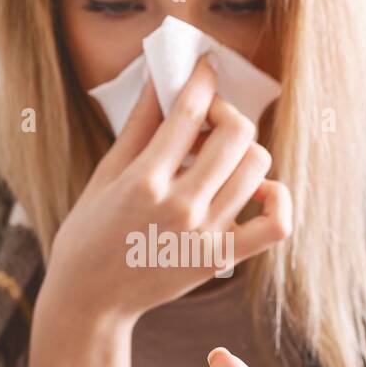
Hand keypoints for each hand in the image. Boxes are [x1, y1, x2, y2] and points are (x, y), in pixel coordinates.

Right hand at [40, 57, 291, 328]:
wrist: (91, 299)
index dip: (203, 78)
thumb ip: (140, 124)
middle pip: (236, 134)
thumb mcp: (106, 173)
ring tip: (220, 156)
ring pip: (257, 167)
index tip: (205, 67)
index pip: (191, 110)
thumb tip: (161, 75)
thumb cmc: (89, 234)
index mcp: (144, 181)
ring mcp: (205, 235)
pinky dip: (275, 197)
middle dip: (225, 113)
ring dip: (244, 149)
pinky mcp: (222, 258)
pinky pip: (275, 222)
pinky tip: (254, 188)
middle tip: (208, 121)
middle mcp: (180, 206)